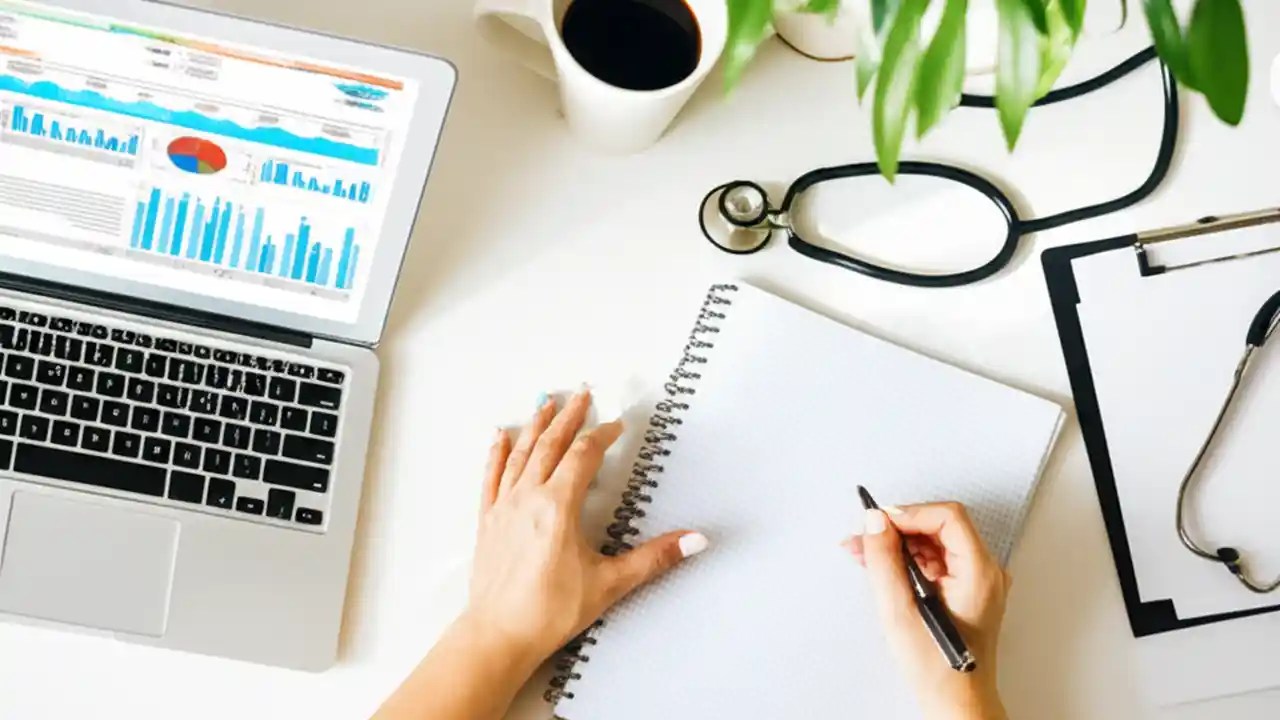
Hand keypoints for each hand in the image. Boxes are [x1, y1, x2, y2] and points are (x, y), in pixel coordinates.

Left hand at [466, 389, 707, 664]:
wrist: (498, 635)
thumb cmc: (549, 611)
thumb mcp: (609, 583)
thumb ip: (654, 558)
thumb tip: (693, 540)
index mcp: (558, 506)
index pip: (583, 456)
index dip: (601, 435)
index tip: (615, 425)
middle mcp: (527, 497)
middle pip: (550, 444)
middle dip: (568, 416)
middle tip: (582, 394)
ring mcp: (503, 507)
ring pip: (520, 454)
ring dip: (535, 426)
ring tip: (546, 403)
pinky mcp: (488, 522)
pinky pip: (492, 476)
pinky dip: (497, 453)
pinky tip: (500, 437)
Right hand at [845, 502, 1010, 719]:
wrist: (955, 704)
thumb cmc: (938, 671)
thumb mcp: (900, 611)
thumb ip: (885, 561)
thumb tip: (875, 523)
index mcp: (979, 573)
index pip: (947, 517)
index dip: (909, 512)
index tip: (879, 521)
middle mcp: (984, 572)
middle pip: (939, 526)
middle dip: (898, 528)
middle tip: (865, 536)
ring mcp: (976, 581)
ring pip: (934, 542)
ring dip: (898, 543)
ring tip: (865, 553)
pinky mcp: (964, 590)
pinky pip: (934, 560)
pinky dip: (907, 559)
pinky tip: (882, 567)